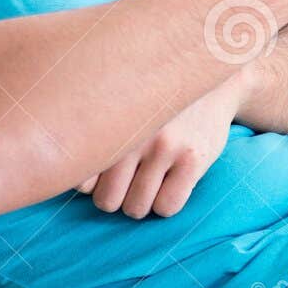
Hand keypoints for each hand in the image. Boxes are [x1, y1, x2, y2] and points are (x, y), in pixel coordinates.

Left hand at [77, 73, 242, 217]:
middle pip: (107, 201)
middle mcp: (133, 134)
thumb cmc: (156, 105)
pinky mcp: (193, 158)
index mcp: (108, 122)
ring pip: (136, 208)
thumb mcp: (123, 110)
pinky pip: (167, 207)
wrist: (212, 80)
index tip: (109, 173)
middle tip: (132, 180)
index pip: (82, 183)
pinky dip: (166, 204)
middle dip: (118, 198)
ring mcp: (165, 146)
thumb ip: (98, 139)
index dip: (95, 186)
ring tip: (153, 181)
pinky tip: (173, 184)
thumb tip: (76, 184)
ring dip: (143, 203)